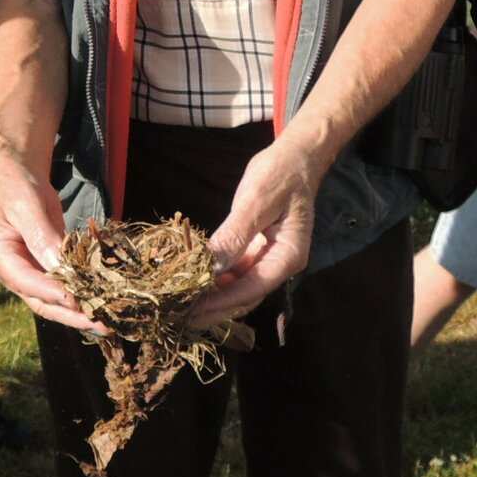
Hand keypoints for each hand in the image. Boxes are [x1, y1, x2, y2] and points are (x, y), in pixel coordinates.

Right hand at [0, 147, 98, 333]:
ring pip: (57, 299)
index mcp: (1, 257)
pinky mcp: (50, 265)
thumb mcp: (26, 205)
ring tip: (107, 321)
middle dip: (72, 314)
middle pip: (43, 301)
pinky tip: (105, 299)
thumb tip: (61, 266)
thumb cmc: (15, 185)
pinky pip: (68, 283)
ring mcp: (33, 270)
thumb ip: (41, 235)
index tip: (76, 301)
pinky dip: (85, 292)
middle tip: (100, 325)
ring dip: (81, 310)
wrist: (17, 173)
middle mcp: (15, 271)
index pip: (27, 282)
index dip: (52, 294)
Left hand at [188, 140, 320, 328]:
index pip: (251, 289)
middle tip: (180, 319)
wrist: (296, 158)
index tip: (192, 312)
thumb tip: (212, 267)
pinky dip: (215, 278)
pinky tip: (193, 281)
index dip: (221, 303)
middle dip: (214, 308)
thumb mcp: (256, 202)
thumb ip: (235, 235)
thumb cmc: (280, 174)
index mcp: (288, 256)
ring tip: (181, 305)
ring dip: (212, 296)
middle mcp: (279, 263)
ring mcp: (268, 258)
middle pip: (245, 295)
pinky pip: (234, 271)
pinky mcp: (255, 249)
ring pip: (238, 286)